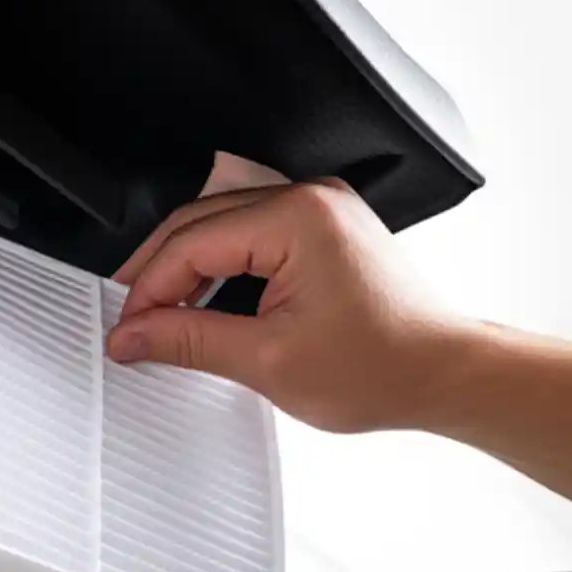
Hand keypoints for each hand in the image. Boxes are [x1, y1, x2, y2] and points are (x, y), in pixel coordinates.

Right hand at [108, 179, 470, 432]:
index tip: (127, 329)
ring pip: (221, 222)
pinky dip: (218, 261)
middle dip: (157, 273)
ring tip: (157, 310)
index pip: (192, 242)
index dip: (149, 288)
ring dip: (184, 264)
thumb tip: (133, 335)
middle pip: (200, 221)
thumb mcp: (268, 361)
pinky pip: (249, 229)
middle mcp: (310, 198)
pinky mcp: (322, 225)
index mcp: (298, 218)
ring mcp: (319, 208)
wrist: (443, 373)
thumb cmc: (384, 366)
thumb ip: (188, 340)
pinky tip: (201, 295)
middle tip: (130, 320)